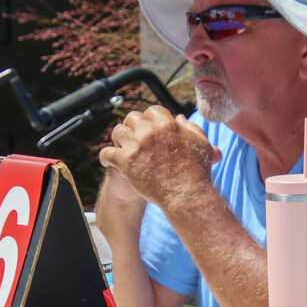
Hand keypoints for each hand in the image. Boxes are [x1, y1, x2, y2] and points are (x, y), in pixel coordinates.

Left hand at [98, 106, 221, 208]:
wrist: (186, 196)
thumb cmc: (197, 172)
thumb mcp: (200, 144)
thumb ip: (190, 128)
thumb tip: (179, 118)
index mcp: (167, 124)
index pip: (152, 111)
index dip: (151, 120)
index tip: (150, 129)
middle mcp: (150, 132)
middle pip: (132, 118)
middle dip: (134, 126)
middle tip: (135, 138)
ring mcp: (136, 146)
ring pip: (117, 131)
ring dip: (119, 138)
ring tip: (123, 147)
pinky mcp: (126, 162)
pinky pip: (107, 153)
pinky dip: (106, 157)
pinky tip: (109, 161)